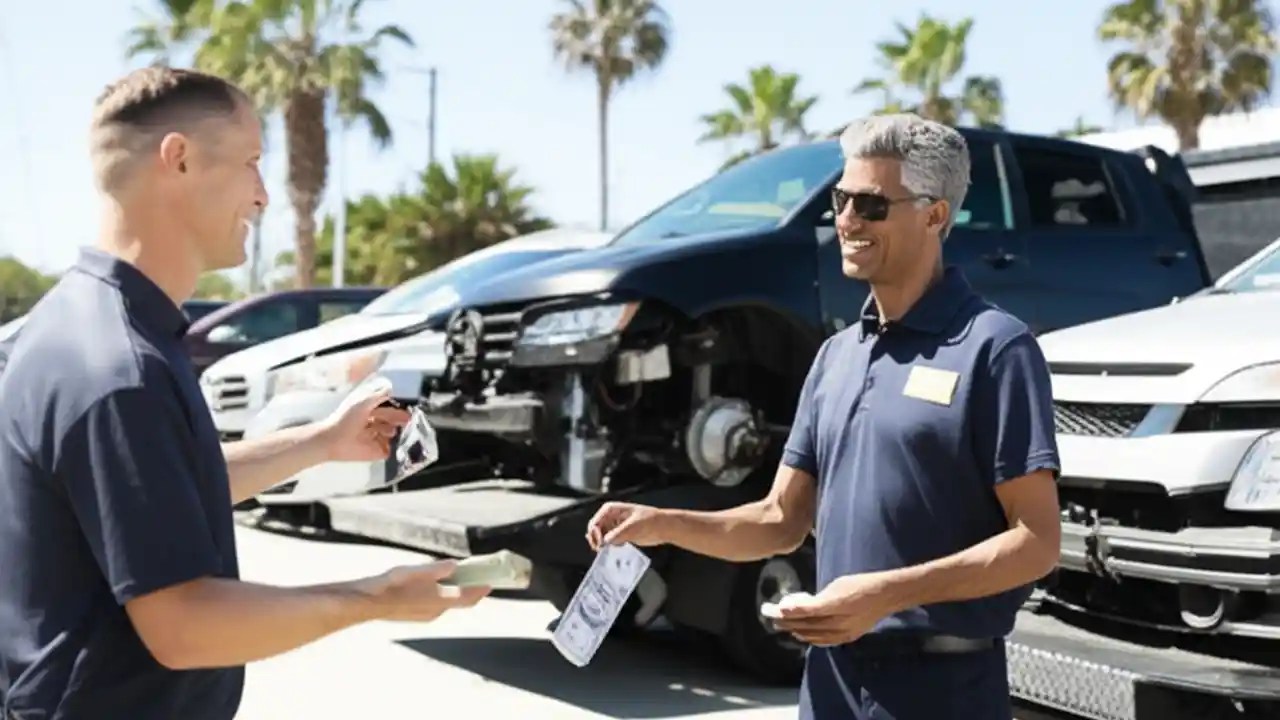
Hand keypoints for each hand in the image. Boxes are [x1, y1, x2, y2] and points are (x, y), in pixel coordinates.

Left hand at [322, 378, 410, 462]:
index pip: (388, 406)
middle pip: (392, 420)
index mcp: (369, 410)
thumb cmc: (345, 419)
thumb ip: (379, 393)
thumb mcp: (363, 401)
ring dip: (395, 431)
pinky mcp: (377, 452)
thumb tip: (393, 387)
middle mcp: (373, 423)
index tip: (408, 404)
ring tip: (391, 430)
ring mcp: (376, 438)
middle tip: (409, 419)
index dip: (397, 405)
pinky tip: (395, 442)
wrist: (333, 441)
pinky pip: (391, 449)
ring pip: (393, 433)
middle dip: (400, 418)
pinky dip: (395, 447)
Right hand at [360, 560, 490, 622]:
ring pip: (447, 604)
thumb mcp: (414, 571)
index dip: (481, 590)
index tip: (491, 582)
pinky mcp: (415, 615)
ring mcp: (426, 615)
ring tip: (457, 578)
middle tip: (476, 577)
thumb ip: (436, 569)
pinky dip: (442, 596)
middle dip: (470, 590)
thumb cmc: (391, 586)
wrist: (368, 604)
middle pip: (459, 601)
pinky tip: (434, 586)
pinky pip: (436, 605)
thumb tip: (455, 565)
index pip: (468, 597)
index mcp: (439, 601)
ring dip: (455, 592)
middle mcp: (436, 611)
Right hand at [585, 502, 668, 550]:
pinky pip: (609, 542)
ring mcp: (614, 526)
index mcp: (611, 509)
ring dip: (602, 545)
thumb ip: (618, 534)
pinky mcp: (620, 535)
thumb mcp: (633, 527)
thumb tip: (605, 542)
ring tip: (608, 551)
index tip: (601, 545)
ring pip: (600, 537)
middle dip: (596, 541)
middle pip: (595, 530)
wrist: (663, 527)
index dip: (595, 534)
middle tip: (601, 551)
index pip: (595, 522)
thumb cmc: (650, 521)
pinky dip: (609, 547)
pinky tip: (614, 550)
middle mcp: (610, 517)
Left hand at [772, 572, 897, 646]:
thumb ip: (816, 598)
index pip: (802, 612)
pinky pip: (823, 641)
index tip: (770, 608)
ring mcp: (843, 633)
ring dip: (794, 630)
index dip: (784, 612)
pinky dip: (810, 638)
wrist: (886, 596)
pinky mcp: (848, 637)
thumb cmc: (860, 584)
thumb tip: (794, 605)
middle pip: (804, 625)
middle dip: (784, 621)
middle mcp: (837, 623)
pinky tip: (802, 634)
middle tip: (769, 615)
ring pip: (812, 635)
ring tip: (781, 624)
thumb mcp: (836, 585)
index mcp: (833, 605)